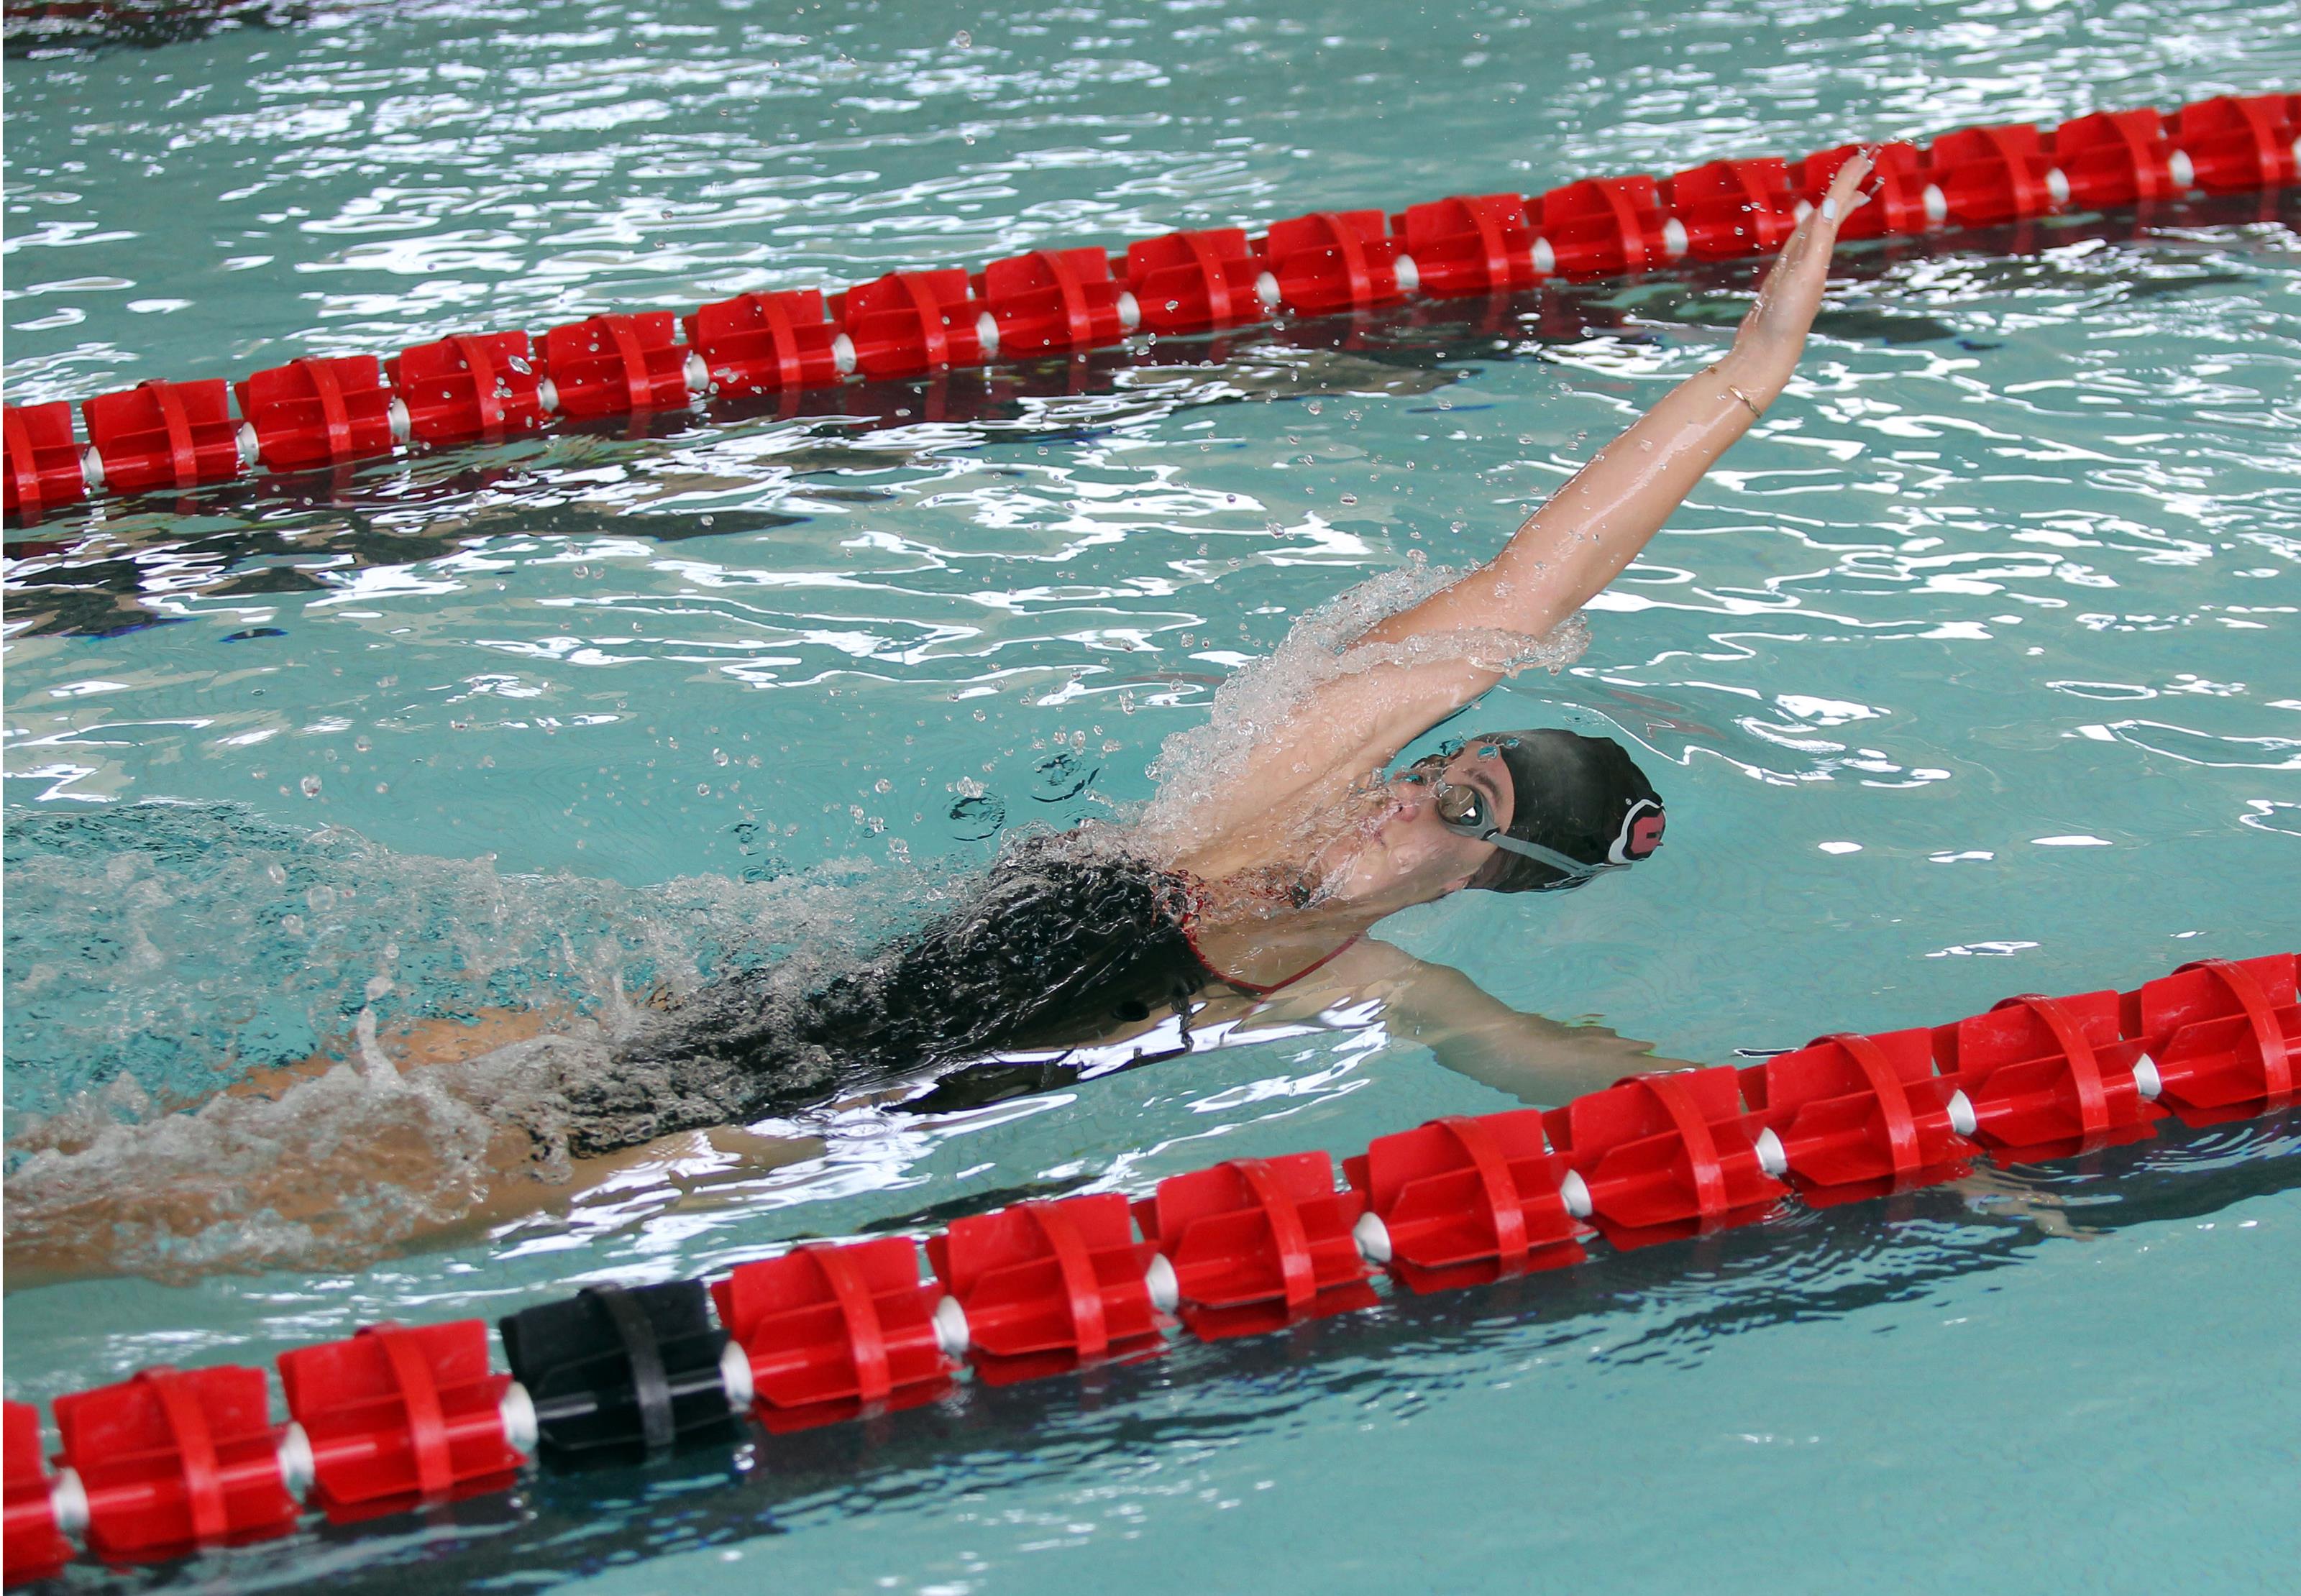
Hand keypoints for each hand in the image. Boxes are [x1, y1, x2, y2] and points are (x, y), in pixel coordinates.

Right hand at [1723, 148, 1873, 398]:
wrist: (1766, 351)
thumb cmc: (1786, 319)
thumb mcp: (1805, 275)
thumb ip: (1816, 241)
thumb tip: (1829, 206)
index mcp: (1819, 251)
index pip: (1836, 207)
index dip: (1848, 182)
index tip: (1864, 159)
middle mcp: (1811, 256)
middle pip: (1832, 213)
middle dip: (1847, 186)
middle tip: (1864, 162)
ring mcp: (1797, 267)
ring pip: (1818, 227)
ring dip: (1833, 206)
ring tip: (1848, 190)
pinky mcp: (1782, 278)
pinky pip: (1800, 245)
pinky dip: (1810, 229)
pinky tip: (1814, 226)